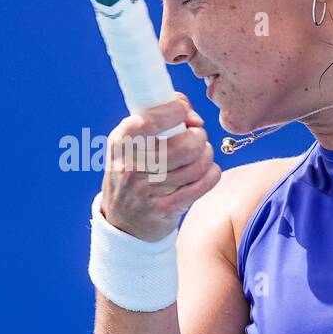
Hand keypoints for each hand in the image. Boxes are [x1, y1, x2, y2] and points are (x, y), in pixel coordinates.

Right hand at [100, 92, 220, 241]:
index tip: (184, 112)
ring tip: (199, 155)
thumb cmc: (132, 172)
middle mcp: (131, 167)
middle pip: (186, 145)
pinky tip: (205, 171)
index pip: (152, 119)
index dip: (177, 110)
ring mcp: (148, 191)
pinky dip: (212, 173)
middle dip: (199, 136)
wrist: (122, 223)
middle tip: (195, 137)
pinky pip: (205, 182)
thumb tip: (189, 111)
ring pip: (199, 163)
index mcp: (120, 144)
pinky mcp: (166, 209)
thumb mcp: (129, 145)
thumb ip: (154, 120)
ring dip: (206, 155)